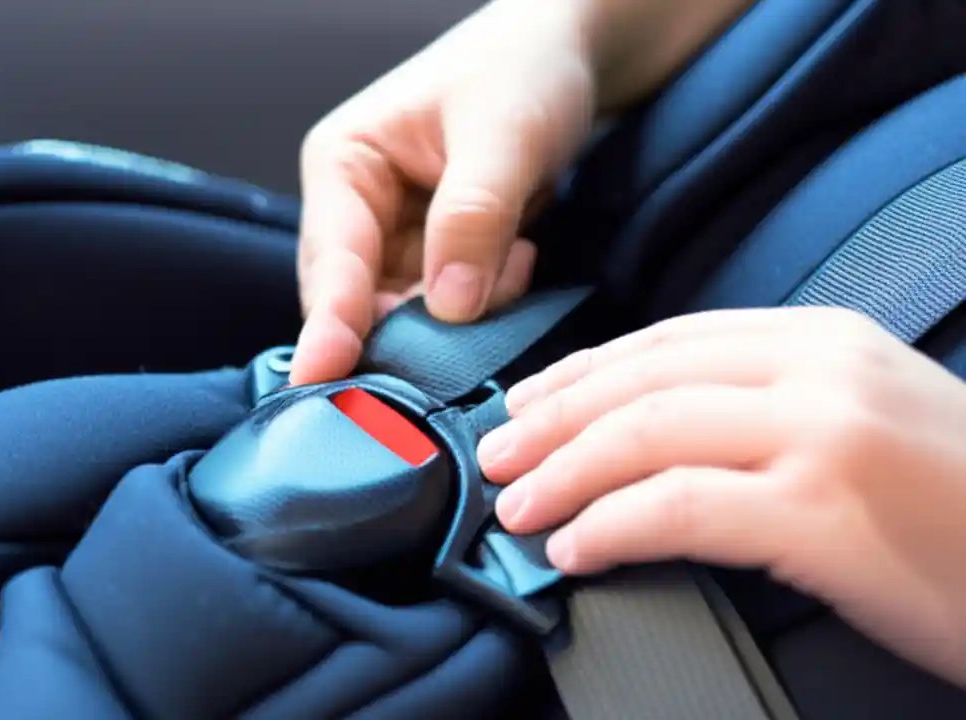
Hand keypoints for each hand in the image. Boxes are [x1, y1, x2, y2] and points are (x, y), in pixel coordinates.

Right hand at [290, 0, 591, 384]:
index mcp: (344, 163)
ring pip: (408, 315)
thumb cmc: (526, 68)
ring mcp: (395, 238)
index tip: (323, 375)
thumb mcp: (504, 134)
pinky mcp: (435, 258)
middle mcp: (356, 208)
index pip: (332, 260)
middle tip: (469, 330)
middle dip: (415, 324)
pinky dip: (488, 299)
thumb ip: (473, 218)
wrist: (574, 52)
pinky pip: (449, 310)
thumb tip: (447, 308)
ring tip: (518, 253)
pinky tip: (521, 253)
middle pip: (359, 303)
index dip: (331, 322)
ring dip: (465, 312)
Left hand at [477, 307, 965, 686]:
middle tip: (496, 460)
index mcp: (822, 341)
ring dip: (563, 473)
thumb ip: (769, 409)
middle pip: (642, 383)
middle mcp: (819, 371)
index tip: (524, 407)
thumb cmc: (957, 507)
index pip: (667, 343)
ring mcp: (824, 436)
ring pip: (648, 435)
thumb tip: (651, 437)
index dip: (579, 376)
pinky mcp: (826, 512)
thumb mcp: (865, 423)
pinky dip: (613, 524)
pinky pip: (682, 508)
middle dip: (551, 422)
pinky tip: (576, 548)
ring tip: (517, 508)